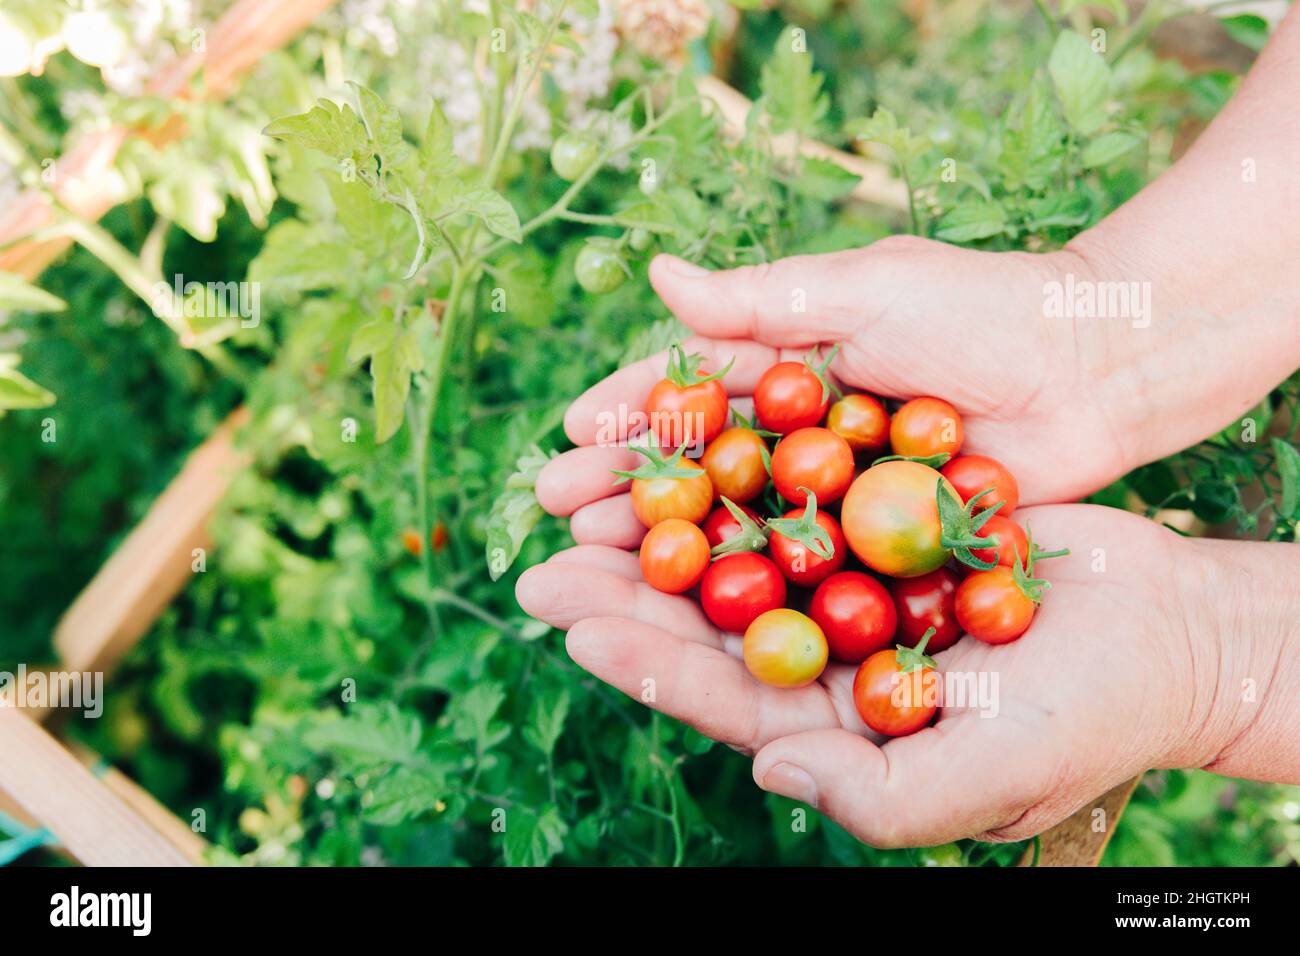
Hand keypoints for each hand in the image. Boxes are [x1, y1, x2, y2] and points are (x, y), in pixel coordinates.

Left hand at [517, 504, 1267, 844]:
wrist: (1165, 633)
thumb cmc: (1088, 718)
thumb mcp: (989, 775)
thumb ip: (880, 795)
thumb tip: (771, 772)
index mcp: (833, 724)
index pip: (720, 696)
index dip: (645, 662)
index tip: (573, 625)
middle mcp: (827, 656)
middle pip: (709, 623)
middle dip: (625, 592)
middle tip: (542, 558)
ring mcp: (851, 587)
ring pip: (740, 555)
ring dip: (670, 527)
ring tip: (590, 496)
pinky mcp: (879, 526)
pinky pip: (800, 497)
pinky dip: (748, 473)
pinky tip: (692, 442)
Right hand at [535, 238, 1129, 549]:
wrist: (1092, 368)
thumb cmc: (979, 309)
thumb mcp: (862, 289)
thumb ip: (761, 299)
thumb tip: (657, 274)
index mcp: (784, 371)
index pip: (687, 395)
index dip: (626, 412)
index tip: (567, 433)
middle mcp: (797, 442)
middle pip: (694, 473)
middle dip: (623, 492)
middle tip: (555, 518)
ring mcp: (833, 502)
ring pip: (734, 532)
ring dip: (665, 551)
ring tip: (597, 566)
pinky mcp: (876, 551)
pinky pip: (803, 575)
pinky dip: (751, 594)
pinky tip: (695, 617)